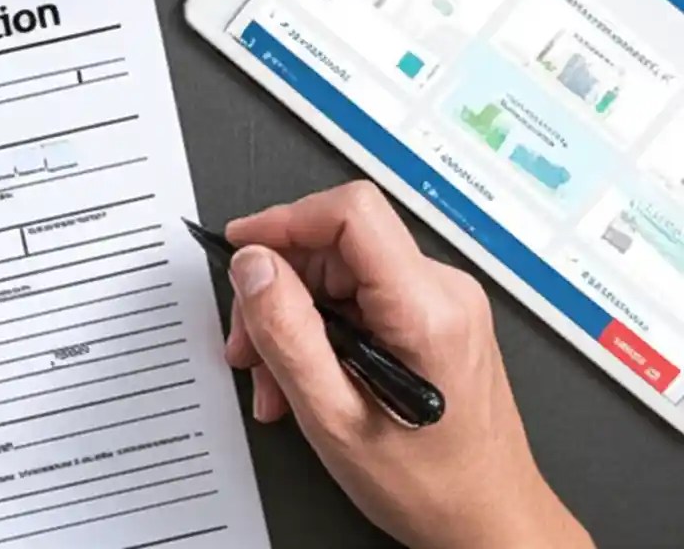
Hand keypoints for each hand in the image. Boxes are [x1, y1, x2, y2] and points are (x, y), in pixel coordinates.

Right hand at [224, 182, 590, 548]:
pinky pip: (359, 300)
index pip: (351, 213)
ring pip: (340, 276)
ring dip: (293, 321)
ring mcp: (442, 302)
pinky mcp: (433, 317)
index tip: (243, 248)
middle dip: (278, 291)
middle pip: (335, 246)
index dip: (285, 220)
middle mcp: (443, 291)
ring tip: (274, 380)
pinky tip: (305, 379)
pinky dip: (320, 333)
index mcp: (427, 308)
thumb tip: (255, 265)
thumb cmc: (429, 484)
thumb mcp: (333, 415)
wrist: (488, 521)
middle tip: (248, 346)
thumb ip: (288, 332)